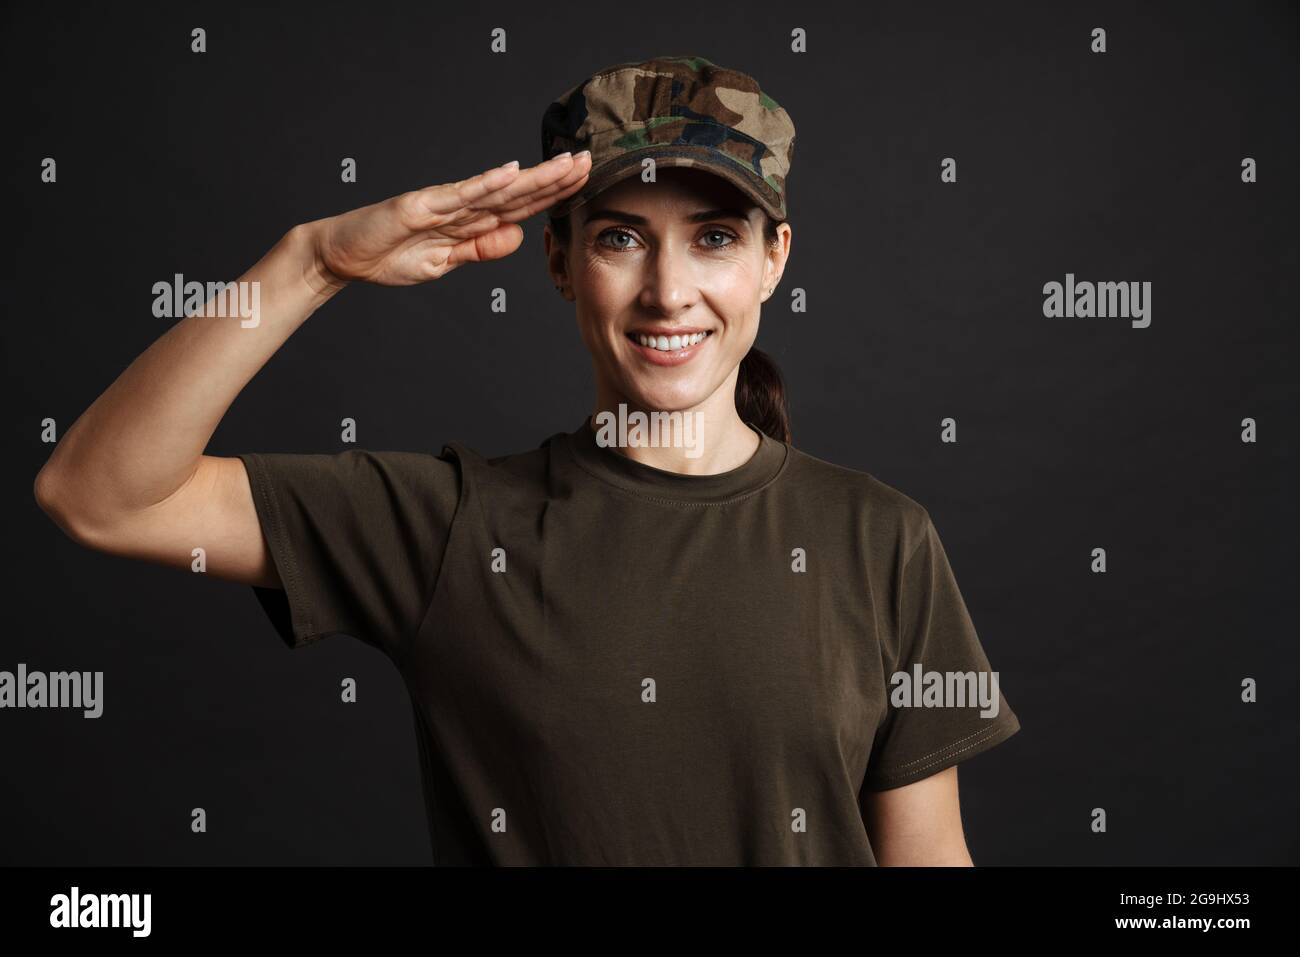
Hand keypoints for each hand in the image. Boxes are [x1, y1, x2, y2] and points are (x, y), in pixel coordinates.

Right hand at [305, 153, 590, 288]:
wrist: (343, 256)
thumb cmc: (389, 256)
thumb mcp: (445, 262)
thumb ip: (480, 250)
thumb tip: (517, 238)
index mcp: (470, 222)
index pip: (521, 207)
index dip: (553, 194)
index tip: (584, 182)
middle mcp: (462, 207)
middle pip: (518, 192)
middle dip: (555, 177)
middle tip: (589, 159)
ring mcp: (443, 204)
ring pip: (498, 189)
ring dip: (534, 176)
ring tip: (566, 163)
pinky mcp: (421, 206)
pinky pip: (460, 196)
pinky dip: (486, 184)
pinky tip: (511, 172)